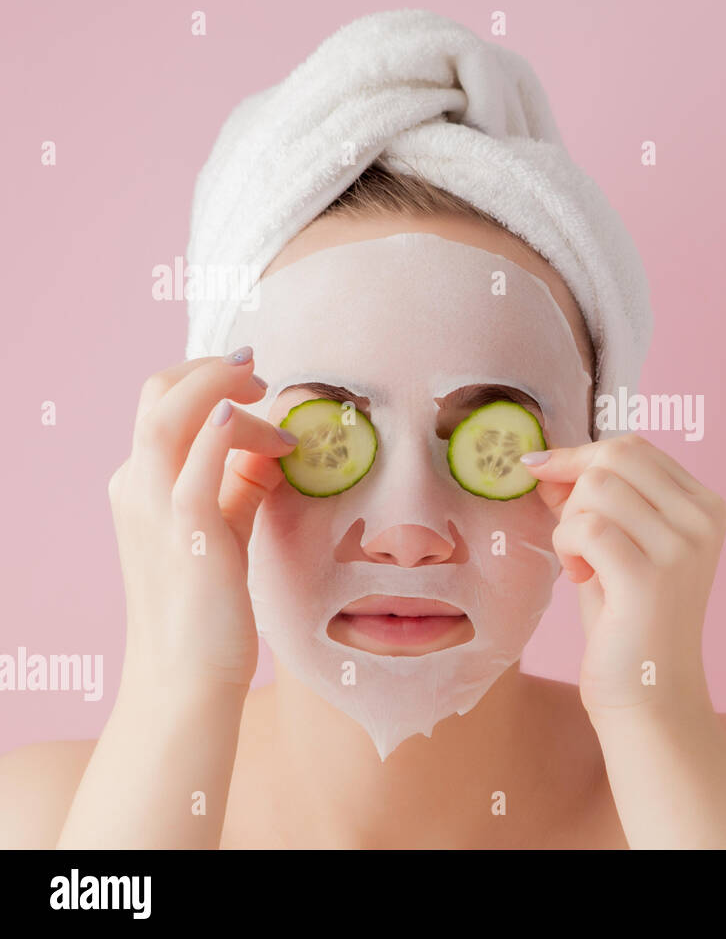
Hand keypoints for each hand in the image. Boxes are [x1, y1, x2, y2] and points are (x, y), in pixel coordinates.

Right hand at [108, 348, 296, 695]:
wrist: (185, 676)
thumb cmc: (206, 605)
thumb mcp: (222, 529)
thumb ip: (238, 485)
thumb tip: (269, 448)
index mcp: (140, 484)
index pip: (162, 404)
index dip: (208, 380)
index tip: (254, 386)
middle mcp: (136, 487)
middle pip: (158, 394)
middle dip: (212, 370)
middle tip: (262, 378)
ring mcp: (154, 509)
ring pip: (170, 416)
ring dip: (221, 389)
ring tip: (267, 394)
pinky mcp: (188, 535)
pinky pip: (196, 468)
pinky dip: (220, 433)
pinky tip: (246, 420)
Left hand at [524, 434, 725, 723]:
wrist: (650, 696)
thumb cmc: (628, 622)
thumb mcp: (613, 547)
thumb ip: (590, 502)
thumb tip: (546, 462)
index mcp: (706, 506)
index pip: (635, 447)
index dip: (581, 456)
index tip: (545, 472)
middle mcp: (702, 520)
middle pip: (615, 457)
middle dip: (574, 486)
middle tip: (571, 535)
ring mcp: (681, 548)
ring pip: (597, 488)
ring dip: (569, 524)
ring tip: (580, 564)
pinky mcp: (650, 577)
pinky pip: (586, 528)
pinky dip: (567, 547)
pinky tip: (578, 577)